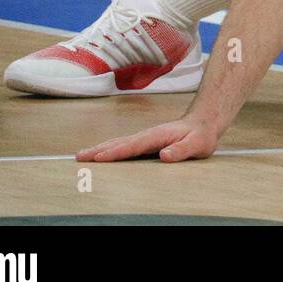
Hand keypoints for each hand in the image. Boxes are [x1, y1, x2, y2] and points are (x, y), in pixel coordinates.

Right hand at [77, 118, 219, 162]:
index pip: (132, 146)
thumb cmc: (201, 135)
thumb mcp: (197, 144)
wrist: (204, 123)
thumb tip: (164, 155)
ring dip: (100, 149)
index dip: (115, 152)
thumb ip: (181, 150)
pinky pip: (124, 147)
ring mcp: (145, 138)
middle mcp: (148, 135)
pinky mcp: (145, 143)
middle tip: (78, 158)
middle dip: (98, 150)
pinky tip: (101, 156)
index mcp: (157, 136)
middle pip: (119, 143)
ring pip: (118, 143)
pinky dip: (109, 150)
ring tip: (82, 156)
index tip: (98, 158)